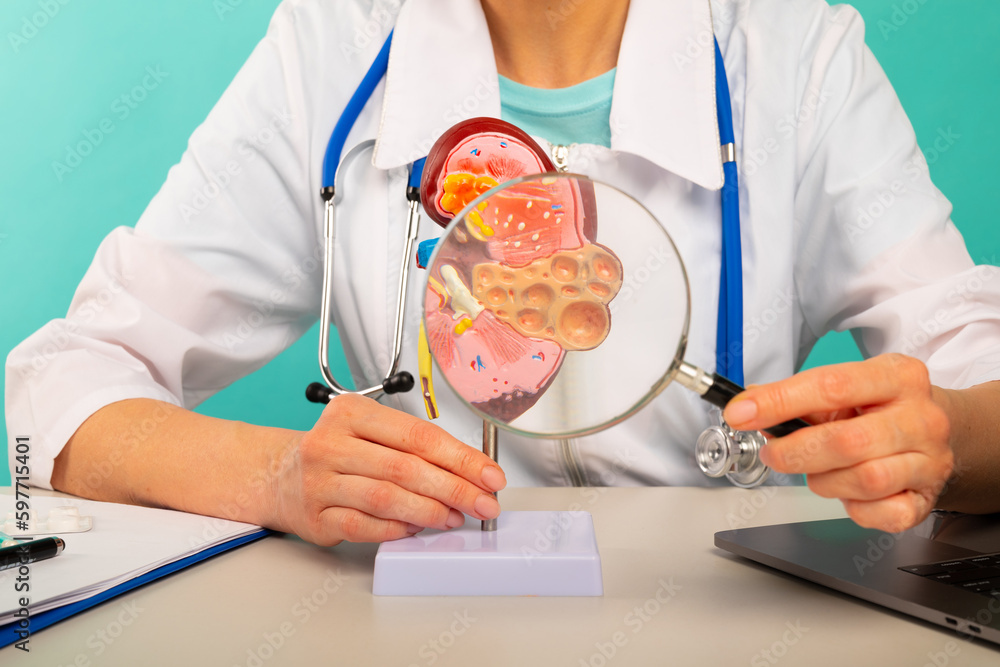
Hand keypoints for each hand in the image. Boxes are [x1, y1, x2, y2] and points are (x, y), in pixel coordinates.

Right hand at [268, 394, 505, 545]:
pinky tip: (417, 528)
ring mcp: (319, 481)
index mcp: (351, 412)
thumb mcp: (371, 432)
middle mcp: (331, 443)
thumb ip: (415, 447)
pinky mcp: (315, 516)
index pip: (418, 435)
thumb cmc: (338, 452)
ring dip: (429, 511)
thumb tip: (471, 472)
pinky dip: (396, 529)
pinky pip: (364, 526)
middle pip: (405, 467)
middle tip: (483, 502)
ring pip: (386, 498)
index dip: (461, 458)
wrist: (278, 475)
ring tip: (455, 517)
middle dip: (454, 488)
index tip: (490, 475)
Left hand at [723, 354, 953, 532]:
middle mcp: (921, 417)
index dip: (778, 402)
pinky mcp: (928, 498)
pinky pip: (884, 513)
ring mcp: (930, 460)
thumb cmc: (882, 408)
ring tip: (816, 472)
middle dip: (796, 452)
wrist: (938, 432)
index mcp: (898, 376)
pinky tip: (848, 492)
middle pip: (848, 441)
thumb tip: (748, 405)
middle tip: (774, 454)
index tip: (741, 413)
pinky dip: (856, 508)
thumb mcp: (848, 388)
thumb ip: (798, 396)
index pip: (831, 386)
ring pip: (866, 480)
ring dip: (824, 481)